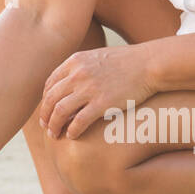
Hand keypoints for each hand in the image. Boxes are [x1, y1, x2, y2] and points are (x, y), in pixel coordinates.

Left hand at [39, 40, 157, 139]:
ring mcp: (90, 88)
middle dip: (45, 115)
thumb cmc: (126, 62)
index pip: (50, 83)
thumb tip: (70, 83)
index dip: (45, 100)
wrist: (149, 64)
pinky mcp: (103, 103)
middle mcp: (78, 74)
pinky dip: (72, 130)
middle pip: (51, 99)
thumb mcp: (97, 57)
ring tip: (54, 135)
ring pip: (60, 111)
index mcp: (74, 61)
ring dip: (54, 125)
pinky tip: (72, 136)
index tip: (47, 111)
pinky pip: (79, 121)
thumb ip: (81, 68)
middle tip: (46, 127)